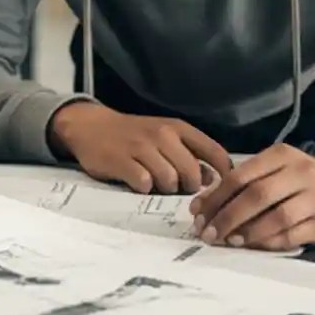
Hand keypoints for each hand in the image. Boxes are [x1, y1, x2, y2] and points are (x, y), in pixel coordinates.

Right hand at [49, 101, 232, 193]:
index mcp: (178, 127)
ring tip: (156, 183)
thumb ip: (189, 154)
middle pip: (192, 173)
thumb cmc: (134, 134)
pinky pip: (144, 183)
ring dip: (165, 188)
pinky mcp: (121, 161)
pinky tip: (138, 182)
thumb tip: (211, 178)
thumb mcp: (165, 136)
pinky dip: (143, 188)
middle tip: (178, 187)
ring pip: (169, 180)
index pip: (213, 151)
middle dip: (189, 187)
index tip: (220, 187)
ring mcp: (141, 147)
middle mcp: (162, 135)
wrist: (91, 126)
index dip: (223, 173)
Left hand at [188, 143, 314, 250]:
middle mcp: (301, 173)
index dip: (216, 197)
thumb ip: (239, 183)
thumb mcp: (272, 170)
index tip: (198, 214)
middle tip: (208, 234)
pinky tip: (253, 245)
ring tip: (229, 241)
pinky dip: (269, 242)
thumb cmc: (297, 179)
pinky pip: (292, 236)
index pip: (241, 175)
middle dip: (228, 217)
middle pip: (257, 195)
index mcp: (281, 155)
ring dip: (248, 232)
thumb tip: (201, 206)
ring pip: (277, 217)